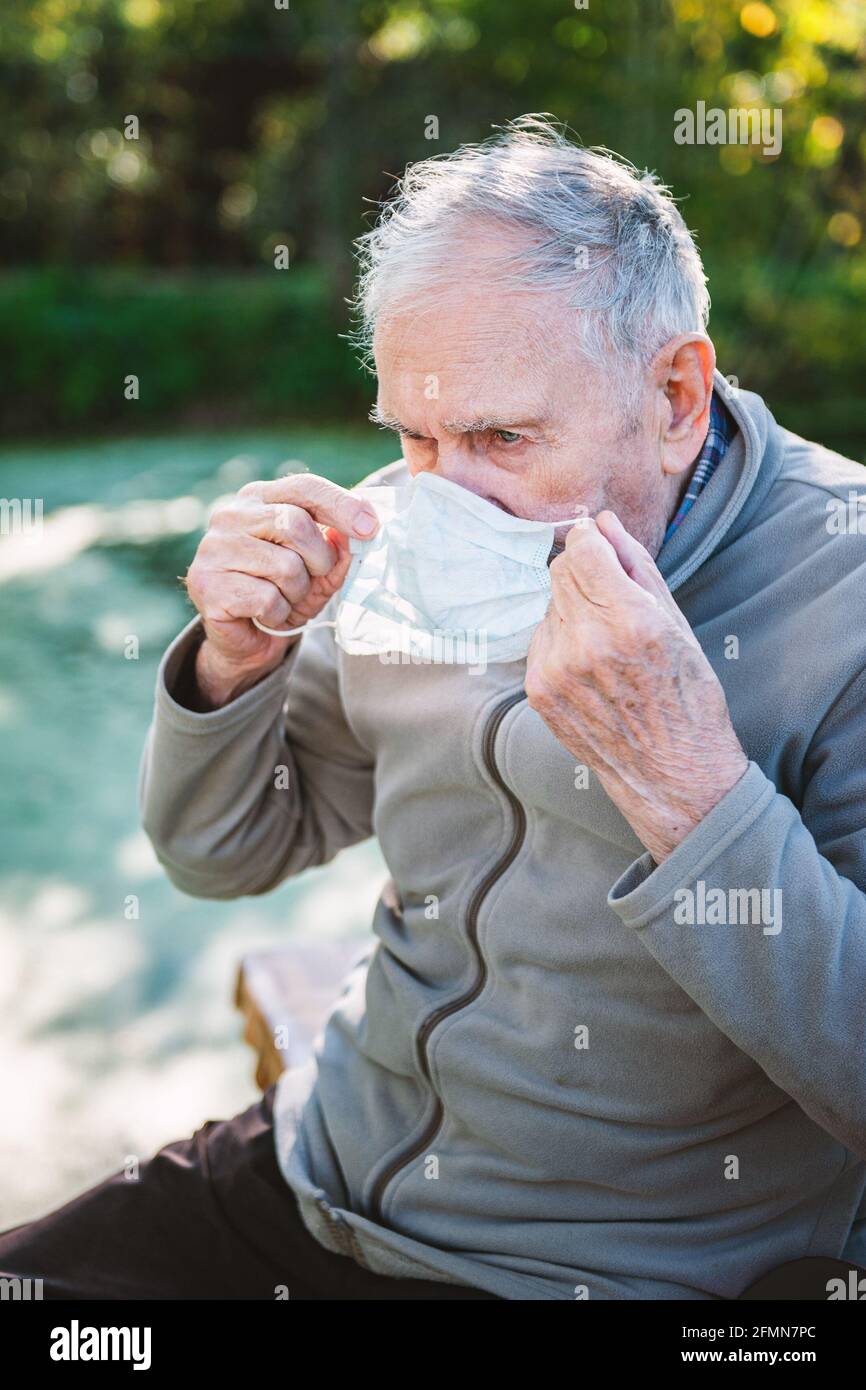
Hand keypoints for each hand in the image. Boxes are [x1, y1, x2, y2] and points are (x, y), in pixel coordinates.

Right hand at [184, 473, 377, 706]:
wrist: (247, 639)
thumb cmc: (284, 592)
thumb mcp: (320, 570)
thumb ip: (338, 550)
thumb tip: (356, 534)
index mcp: (259, 498)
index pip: (304, 487)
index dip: (341, 505)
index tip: (370, 528)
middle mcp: (230, 516)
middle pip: (296, 525)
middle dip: (319, 560)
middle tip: (313, 580)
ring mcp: (214, 549)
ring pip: (285, 567)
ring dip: (297, 593)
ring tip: (283, 599)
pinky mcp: (206, 584)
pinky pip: (267, 599)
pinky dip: (278, 615)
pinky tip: (264, 615)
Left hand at [525, 510, 747, 862]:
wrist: (670, 771)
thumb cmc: (685, 695)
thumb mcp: (676, 622)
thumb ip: (635, 565)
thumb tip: (602, 522)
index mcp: (629, 621)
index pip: (582, 549)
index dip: (590, 541)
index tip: (598, 544)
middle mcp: (587, 643)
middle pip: (559, 572)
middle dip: (583, 574)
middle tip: (613, 601)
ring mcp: (556, 670)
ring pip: (548, 605)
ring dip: (572, 610)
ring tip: (607, 644)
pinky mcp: (538, 690)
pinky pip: (540, 639)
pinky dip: (560, 641)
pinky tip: (591, 667)